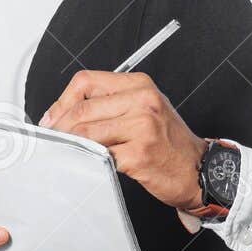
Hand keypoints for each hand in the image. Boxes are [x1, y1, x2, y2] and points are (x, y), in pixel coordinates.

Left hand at [39, 70, 205, 212]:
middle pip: (82, 108)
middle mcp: (142, 101)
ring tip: (64, 152)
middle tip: (51, 141)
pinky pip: (99, 156)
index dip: (62, 101)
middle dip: (59, 127)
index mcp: (140, 84)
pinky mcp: (139, 154)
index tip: (53, 119)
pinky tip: (85, 164)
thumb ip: (110, 105)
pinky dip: (86, 161)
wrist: (200, 169)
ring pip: (86, 133)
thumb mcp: (144, 109)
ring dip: (68, 145)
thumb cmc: (169, 142)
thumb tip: (63, 114)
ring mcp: (142, 127)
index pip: (86, 82)